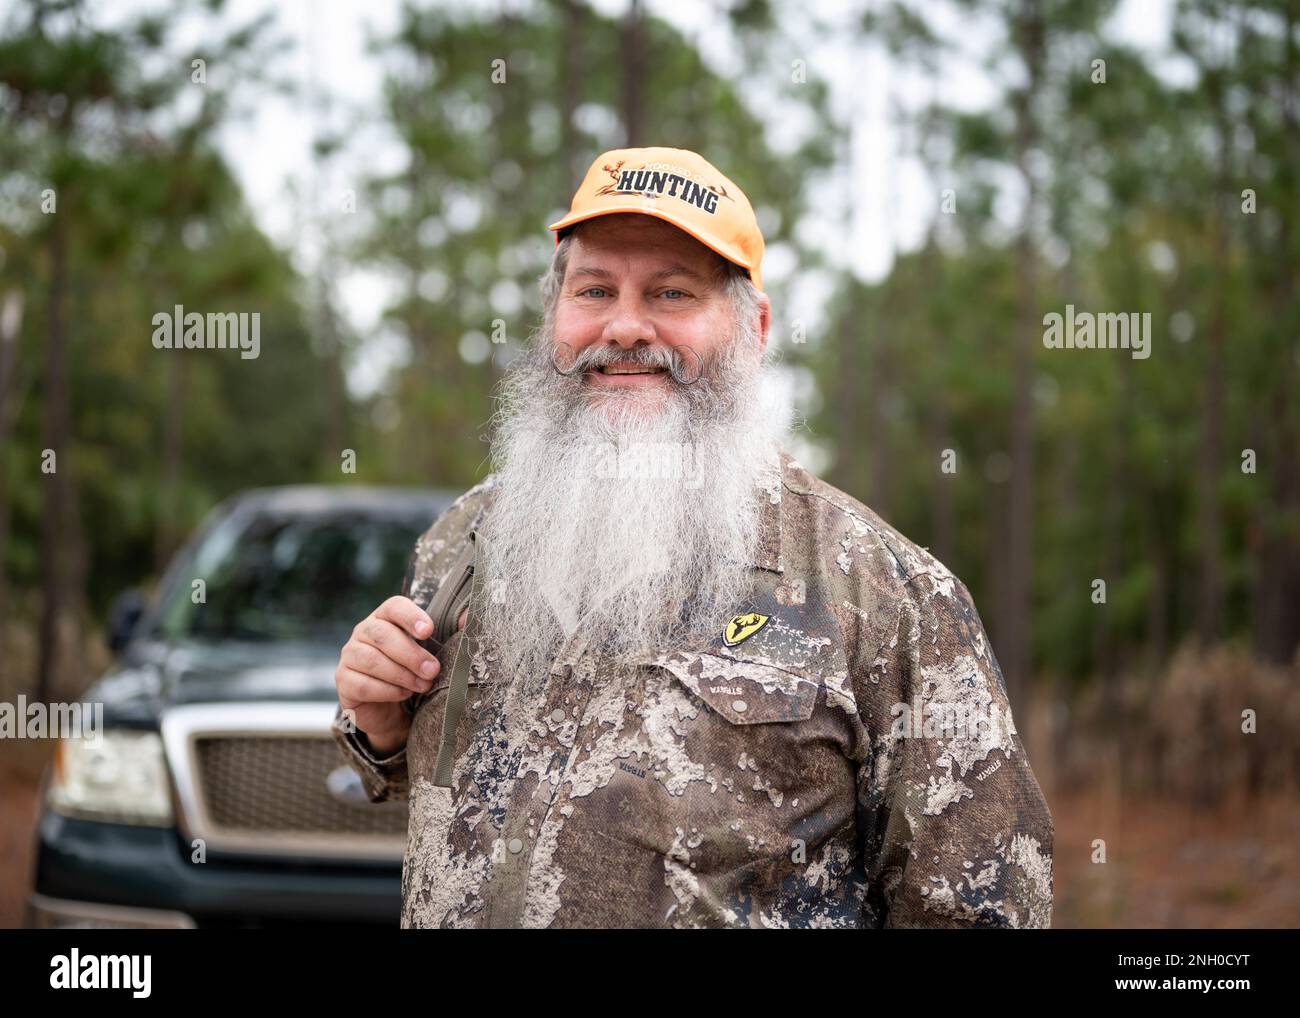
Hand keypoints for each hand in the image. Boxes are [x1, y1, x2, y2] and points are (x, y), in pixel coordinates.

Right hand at [335, 596, 464, 755]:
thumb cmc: (414, 671)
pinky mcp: (344, 681)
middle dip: (410, 654)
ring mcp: (350, 656)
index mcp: (385, 617)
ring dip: (401, 674)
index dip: (410, 616)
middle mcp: (363, 632)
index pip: (394, 607)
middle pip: (382, 635)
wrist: (393, 708)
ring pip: (371, 660)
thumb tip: (469, 617)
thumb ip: (449, 633)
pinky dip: (387, 690)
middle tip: (432, 670)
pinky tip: (404, 694)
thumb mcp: (433, 652)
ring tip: (423, 685)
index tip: (428, 631)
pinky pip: (363, 684)